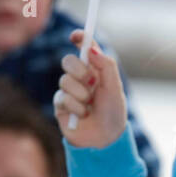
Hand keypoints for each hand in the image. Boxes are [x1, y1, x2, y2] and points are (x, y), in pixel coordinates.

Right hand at [54, 30, 128, 148]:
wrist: (105, 139)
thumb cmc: (113, 113)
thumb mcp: (115, 88)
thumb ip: (106, 66)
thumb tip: (91, 48)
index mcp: (96, 69)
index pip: (85, 48)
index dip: (80, 39)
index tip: (77, 37)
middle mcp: (81, 78)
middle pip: (69, 60)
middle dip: (79, 70)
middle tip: (92, 82)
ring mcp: (69, 90)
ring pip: (64, 80)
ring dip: (80, 94)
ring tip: (90, 105)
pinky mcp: (60, 104)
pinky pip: (62, 97)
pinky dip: (75, 107)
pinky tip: (82, 115)